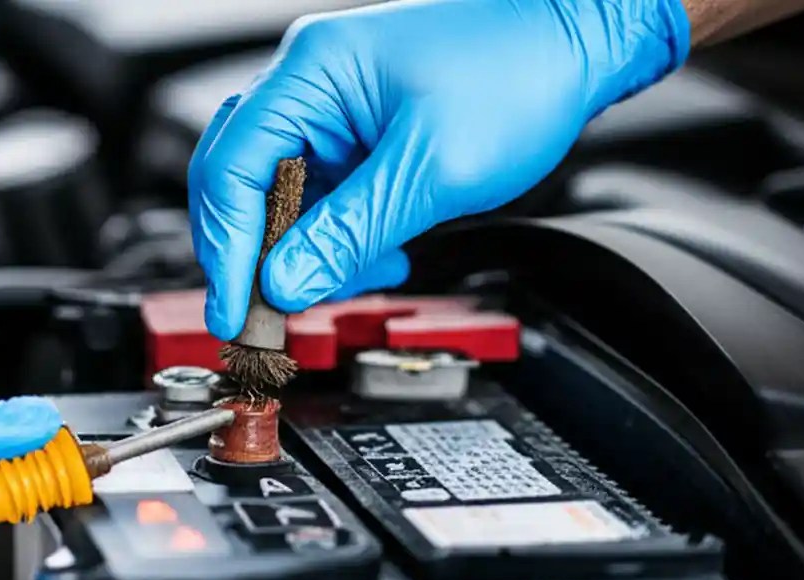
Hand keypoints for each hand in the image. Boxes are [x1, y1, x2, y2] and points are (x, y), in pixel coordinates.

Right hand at [188, 0, 690, 339]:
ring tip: (346, 280)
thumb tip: (285, 284)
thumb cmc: (519, 72)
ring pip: (280, 196)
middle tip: (264, 316)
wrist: (577, 41)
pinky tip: (373, 256)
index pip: (232, 169)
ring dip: (303, 251)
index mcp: (311, 72)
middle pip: (241, 182)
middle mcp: (309, 84)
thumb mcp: (430, 171)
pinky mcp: (356, 133)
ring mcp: (331, 108)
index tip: (234, 312)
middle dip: (255, 255)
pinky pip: (321, 195)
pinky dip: (336, 236)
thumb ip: (348, 233)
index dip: (226, 251)